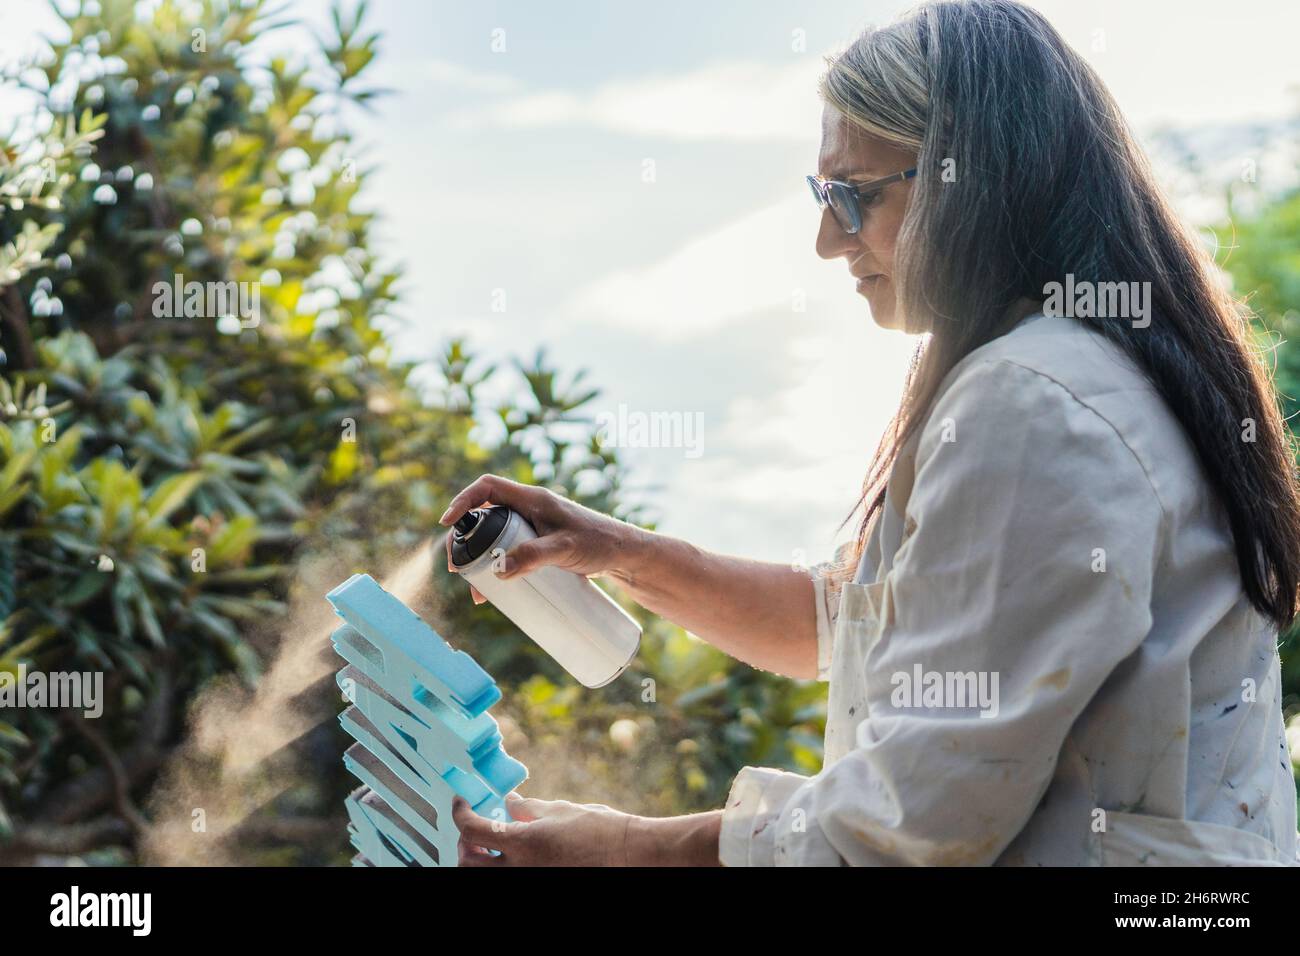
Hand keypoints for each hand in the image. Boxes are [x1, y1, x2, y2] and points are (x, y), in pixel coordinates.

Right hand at [440, 474, 646, 604]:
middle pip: (485, 515)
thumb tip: (498, 571)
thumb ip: (533, 557)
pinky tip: (492, 590)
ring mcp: (533, 526)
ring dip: (478, 556)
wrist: (624, 554)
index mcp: (532, 499)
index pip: (488, 487)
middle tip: (455, 566)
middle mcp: (529, 509)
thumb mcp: (565, 550)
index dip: (464, 500)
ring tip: (472, 586)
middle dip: (465, 538)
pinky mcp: (539, 543)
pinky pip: (507, 549)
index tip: (448, 523)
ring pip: (494, 535)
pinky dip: (496, 566)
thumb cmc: (599, 543)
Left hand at [452, 793, 632, 866]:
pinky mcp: (538, 884)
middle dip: (463, 844)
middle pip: (467, 862)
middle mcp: (520, 869)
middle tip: (472, 831)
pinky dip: (502, 867)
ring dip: (479, 860)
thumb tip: (508, 803)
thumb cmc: (599, 829)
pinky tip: (512, 857)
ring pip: (484, 877)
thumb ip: (527, 808)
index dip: (460, 813)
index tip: (461, 804)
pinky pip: (508, 878)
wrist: (627, 853)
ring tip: (488, 846)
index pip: (471, 830)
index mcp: (523, 842)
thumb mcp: (559, 810)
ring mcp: (528, 881)